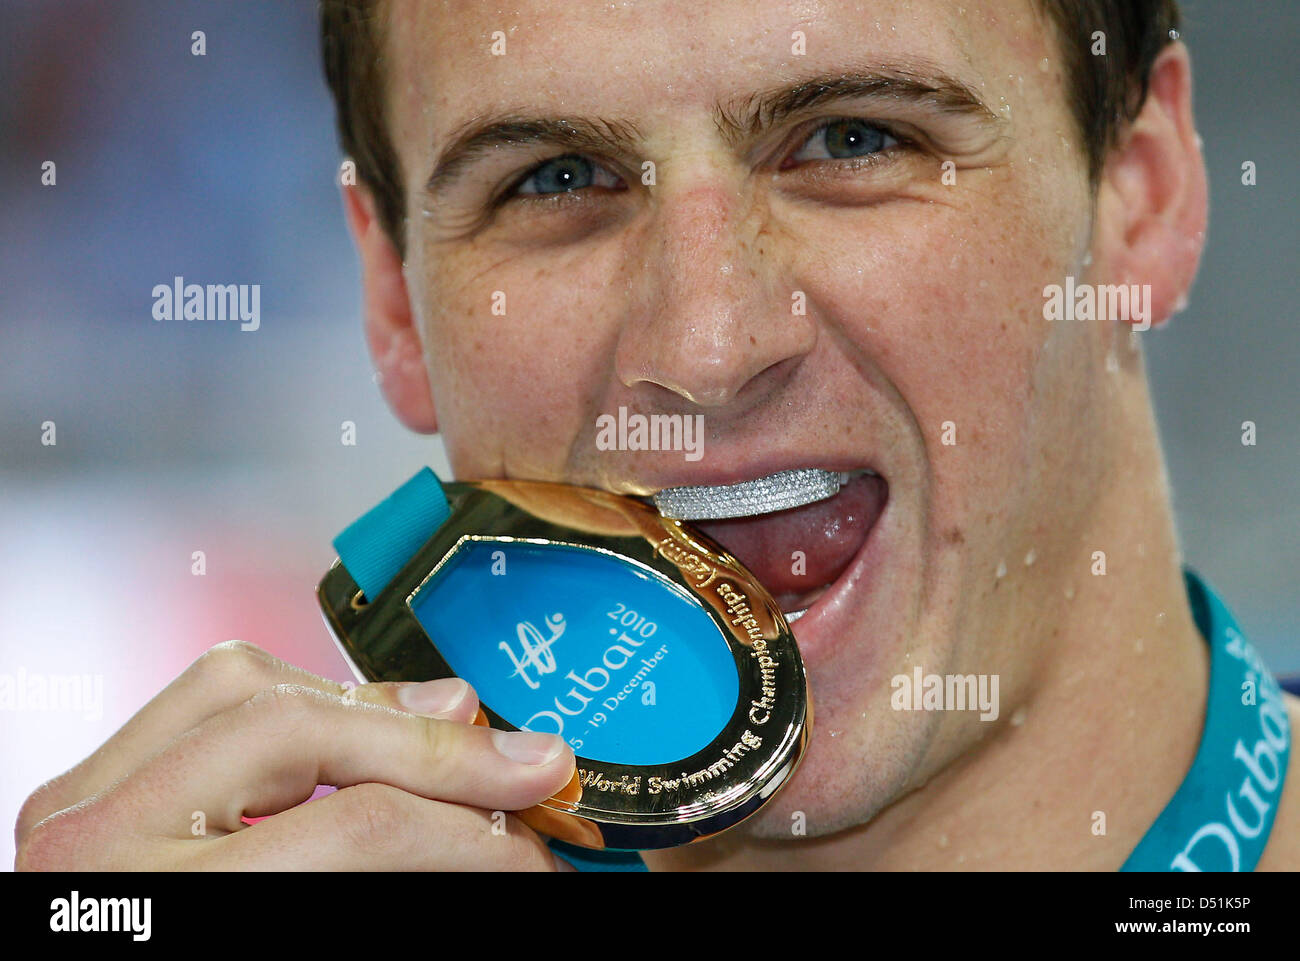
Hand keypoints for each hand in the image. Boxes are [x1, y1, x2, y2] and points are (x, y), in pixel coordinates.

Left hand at [14, 640, 576, 869]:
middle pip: (296, 726)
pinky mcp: (93, 781)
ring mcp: (86, 797)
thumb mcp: (299, 955)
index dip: (468, 837)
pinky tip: (358, 728)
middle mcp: (100, 837)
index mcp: (155, 907)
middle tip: (526, 767)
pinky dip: (294, 698)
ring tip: (450, 734)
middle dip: (432, 746)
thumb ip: (386, 876)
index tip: (536, 853)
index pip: (353, 829)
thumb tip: (498, 837)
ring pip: (241, 678)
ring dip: (361, 703)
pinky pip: (205, 698)